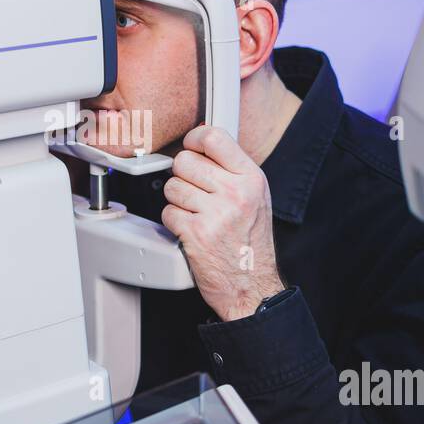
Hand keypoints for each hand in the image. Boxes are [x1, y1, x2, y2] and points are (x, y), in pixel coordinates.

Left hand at [161, 124, 286, 321]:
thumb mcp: (256, 198)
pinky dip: (174, 222)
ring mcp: (215, 213)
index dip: (194, 139)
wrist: (251, 286)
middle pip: (185, 161)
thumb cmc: (250, 243)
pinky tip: (190, 230)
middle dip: (183, 176)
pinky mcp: (195, 233)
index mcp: (252, 178)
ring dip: (177, 201)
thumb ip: (232, 170)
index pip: (214, 137)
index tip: (191, 147)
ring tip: (195, 214)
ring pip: (172, 186)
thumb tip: (203, 143)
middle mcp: (236, 193)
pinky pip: (167, 212)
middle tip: (194, 192)